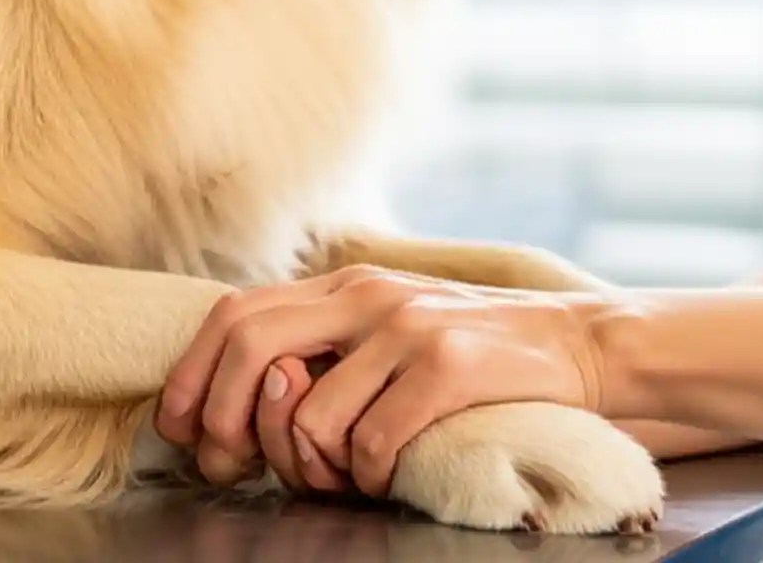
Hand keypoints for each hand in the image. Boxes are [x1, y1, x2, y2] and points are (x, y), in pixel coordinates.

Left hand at [155, 265, 615, 496]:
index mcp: (346, 286)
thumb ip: (329, 348)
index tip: (184, 433)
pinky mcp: (448, 365)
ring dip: (312, 467)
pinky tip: (387, 475)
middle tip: (232, 467)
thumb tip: (253, 399)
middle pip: (250, 346)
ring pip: (310, 414)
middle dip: (222, 419)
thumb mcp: (392, 332)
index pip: (235, 314)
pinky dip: (366, 476)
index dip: (190, 376)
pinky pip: (371, 441)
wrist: (578, 345)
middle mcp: (368, 295)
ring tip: (343, 477)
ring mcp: (408, 326)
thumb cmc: (477, 354)